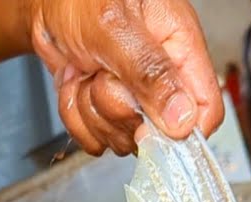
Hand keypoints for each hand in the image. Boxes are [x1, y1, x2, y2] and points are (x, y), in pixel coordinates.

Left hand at [29, 0, 224, 155]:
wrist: (45, 2)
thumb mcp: (115, 26)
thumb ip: (151, 72)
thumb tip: (183, 118)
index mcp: (180, 50)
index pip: (205, 110)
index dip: (181, 130)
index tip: (147, 124)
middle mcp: (161, 79)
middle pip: (157, 133)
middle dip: (118, 110)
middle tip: (102, 74)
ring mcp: (132, 98)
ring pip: (121, 139)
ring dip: (91, 111)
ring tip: (86, 71)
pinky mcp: (104, 110)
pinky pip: (94, 138)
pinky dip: (74, 115)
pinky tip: (75, 83)